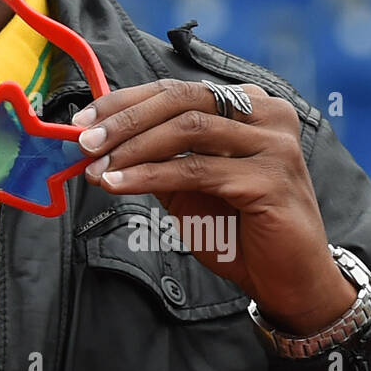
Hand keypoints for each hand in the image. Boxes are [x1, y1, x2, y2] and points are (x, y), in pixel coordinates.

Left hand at [73, 78, 354, 335]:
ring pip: (186, 130)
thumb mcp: (188, 184)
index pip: (175, 91)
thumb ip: (154, 156)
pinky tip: (119, 185)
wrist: (288, 280)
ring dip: (132, 148)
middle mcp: (267, 114)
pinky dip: (150, 176)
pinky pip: (195, 170)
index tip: (83, 120)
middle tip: (83, 142)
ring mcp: (273, 144)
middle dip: (124, 120)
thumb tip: (97, 142)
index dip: (125, 102)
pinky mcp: (270, 178)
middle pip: (181, 101)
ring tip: (97, 168)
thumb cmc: (237, 228)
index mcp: (249, 104)